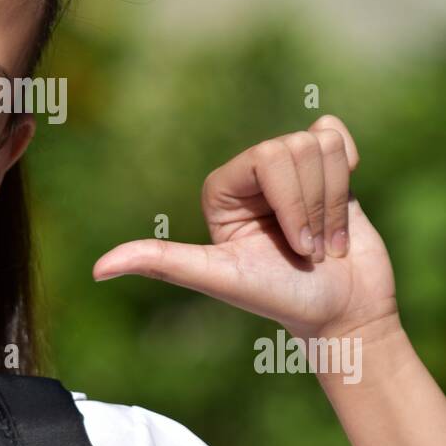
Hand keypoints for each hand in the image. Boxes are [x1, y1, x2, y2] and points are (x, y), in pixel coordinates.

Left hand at [92, 115, 399, 343]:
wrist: (342, 312)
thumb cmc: (280, 299)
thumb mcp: (219, 277)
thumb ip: (163, 263)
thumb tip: (97, 270)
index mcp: (222, 190)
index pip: (269, 156)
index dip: (292, 202)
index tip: (295, 248)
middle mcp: (252, 174)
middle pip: (297, 148)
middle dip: (314, 206)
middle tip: (310, 250)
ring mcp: (290, 169)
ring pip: (322, 145)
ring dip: (334, 203)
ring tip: (324, 241)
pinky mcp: (325, 166)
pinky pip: (336, 133)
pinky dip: (348, 168)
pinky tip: (340, 201)